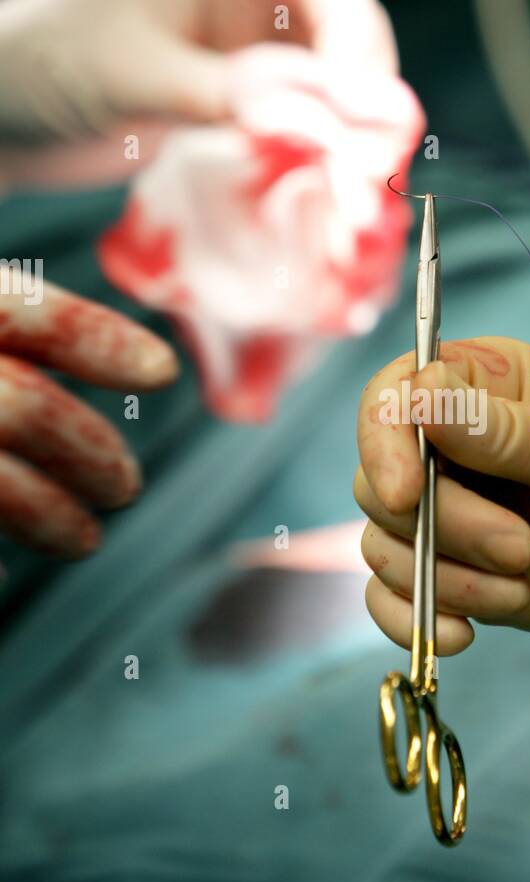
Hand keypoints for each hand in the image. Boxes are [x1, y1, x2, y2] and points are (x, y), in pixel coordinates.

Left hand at [0, 0, 397, 187]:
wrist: (2, 109)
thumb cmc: (51, 67)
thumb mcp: (137, 75)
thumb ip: (224, 93)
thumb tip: (315, 120)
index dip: (360, 36)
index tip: (368, 106)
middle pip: (340, 25)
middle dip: (364, 88)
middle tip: (373, 158)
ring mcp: (240, 43)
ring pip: (326, 75)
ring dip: (347, 122)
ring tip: (356, 178)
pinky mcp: (232, 92)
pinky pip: (296, 112)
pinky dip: (316, 144)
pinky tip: (322, 179)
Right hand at [0, 270, 176, 562]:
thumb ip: (8, 330)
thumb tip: (81, 308)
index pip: (22, 312)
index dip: (95, 340)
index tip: (162, 370)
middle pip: (21, 410)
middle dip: (89, 451)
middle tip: (127, 489)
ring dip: (47, 516)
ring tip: (84, 541)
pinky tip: (2, 574)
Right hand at [354, 338, 529, 654]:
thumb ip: (506, 430)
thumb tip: (421, 390)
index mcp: (487, 385)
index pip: (393, 396)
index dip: (385, 444)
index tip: (409, 496)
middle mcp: (454, 444)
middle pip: (383, 481)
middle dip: (444, 526)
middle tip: (521, 551)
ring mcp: (451, 511)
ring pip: (385, 542)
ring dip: (443, 579)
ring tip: (520, 592)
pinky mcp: (455, 572)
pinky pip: (391, 595)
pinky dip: (413, 619)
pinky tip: (463, 637)